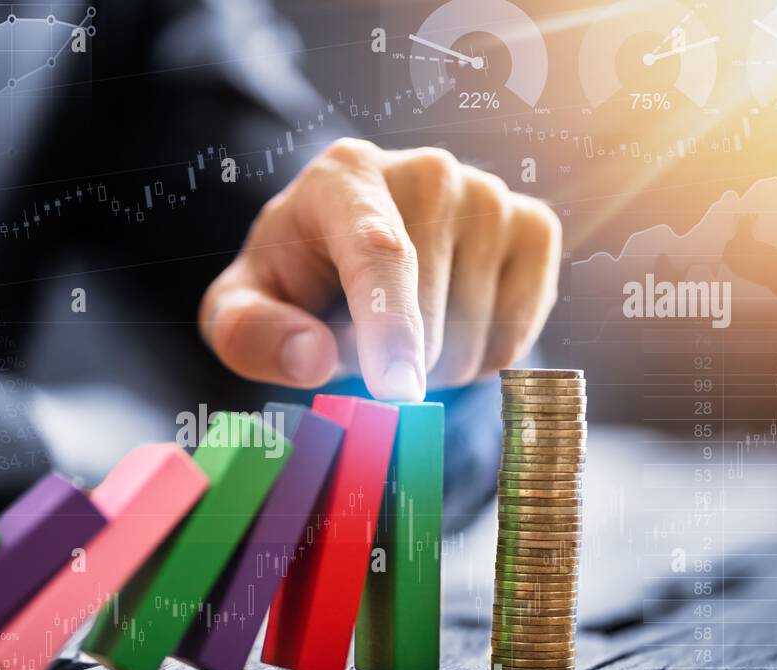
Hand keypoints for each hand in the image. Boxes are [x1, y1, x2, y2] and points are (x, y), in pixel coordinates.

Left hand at [199, 138, 561, 400]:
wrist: (355, 251)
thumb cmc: (295, 282)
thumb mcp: (240, 310)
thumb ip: (252, 334)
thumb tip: (311, 357)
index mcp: (345, 176)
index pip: (378, 253)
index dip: (389, 325)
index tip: (397, 388)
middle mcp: (428, 172)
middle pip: (429, 314)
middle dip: (389, 361)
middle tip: (358, 340)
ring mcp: (490, 195)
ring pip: (476, 335)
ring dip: (434, 366)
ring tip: (402, 328)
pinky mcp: (535, 228)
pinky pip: (515, 337)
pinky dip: (480, 361)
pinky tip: (448, 326)